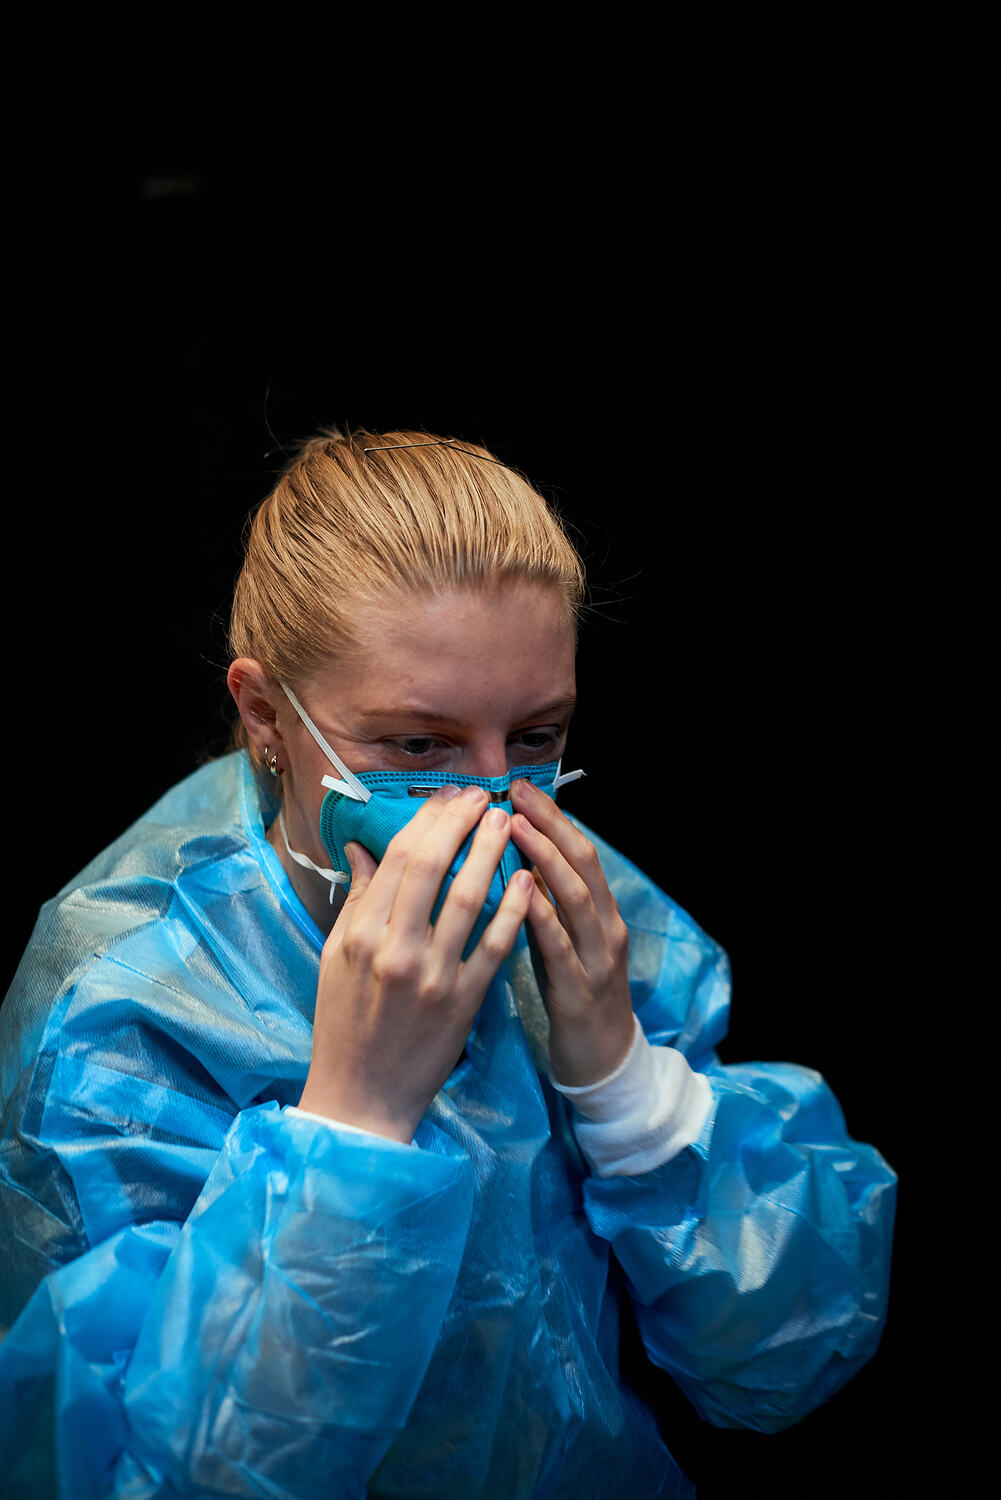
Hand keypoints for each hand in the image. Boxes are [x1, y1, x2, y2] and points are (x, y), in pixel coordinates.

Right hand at [299, 785, 534, 1141]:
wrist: (362, 1098)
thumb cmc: (344, 1025)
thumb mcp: (336, 960)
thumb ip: (357, 903)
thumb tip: (366, 849)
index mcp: (361, 936)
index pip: (396, 861)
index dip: (425, 822)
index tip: (446, 798)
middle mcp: (395, 950)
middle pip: (431, 869)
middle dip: (459, 824)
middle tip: (482, 796)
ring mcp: (433, 976)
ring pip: (466, 899)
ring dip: (489, 853)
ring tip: (507, 822)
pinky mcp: (464, 1001)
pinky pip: (495, 946)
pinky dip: (512, 909)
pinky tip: (527, 879)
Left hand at [510, 779, 634, 1086]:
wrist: (603, 1062)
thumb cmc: (573, 995)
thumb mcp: (563, 940)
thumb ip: (545, 901)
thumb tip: (510, 857)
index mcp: (598, 911)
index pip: (578, 850)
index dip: (550, 816)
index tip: (518, 786)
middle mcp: (604, 925)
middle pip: (582, 861)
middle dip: (549, 822)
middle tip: (515, 791)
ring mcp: (596, 956)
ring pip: (576, 896)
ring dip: (544, 858)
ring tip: (514, 827)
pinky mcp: (581, 990)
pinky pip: (560, 945)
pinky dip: (541, 914)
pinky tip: (519, 893)